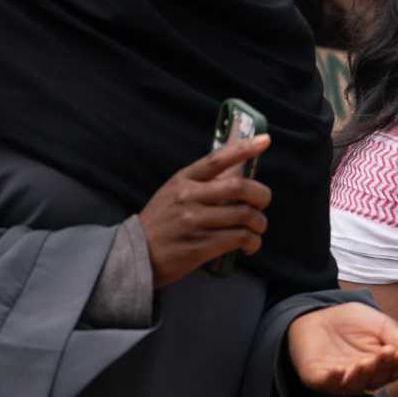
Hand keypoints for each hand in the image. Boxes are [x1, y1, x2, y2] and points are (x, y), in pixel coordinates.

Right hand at [138, 135, 272, 288]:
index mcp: (182, 180)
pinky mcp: (199, 247)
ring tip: (257, 228)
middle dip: (261, 195)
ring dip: (259, 223)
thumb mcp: (173, 193)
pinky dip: (252, 241)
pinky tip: (250, 244)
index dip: (243, 148)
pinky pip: (238, 238)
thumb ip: (203, 184)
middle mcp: (188, 198)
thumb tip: (239, 174)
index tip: (265, 140)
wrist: (132, 256)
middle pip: (239, 188)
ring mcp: (193, 222)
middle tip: (263, 203)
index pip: (217, 159)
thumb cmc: (160, 223)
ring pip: (243, 216)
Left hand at [287, 301, 397, 395]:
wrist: (321, 312)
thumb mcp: (382, 326)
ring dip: (362, 375)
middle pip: (376, 381)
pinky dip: (333, 379)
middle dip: (382, 367)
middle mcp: (361, 378)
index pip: (393, 372)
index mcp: (379, 367)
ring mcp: (339, 379)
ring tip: (367, 361)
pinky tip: (339, 370)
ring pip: (354, 386)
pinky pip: (326, 383)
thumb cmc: (355, 321)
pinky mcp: (317, 377)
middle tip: (387, 352)